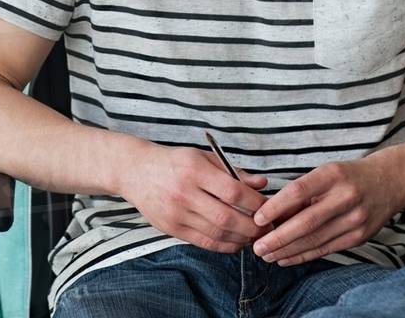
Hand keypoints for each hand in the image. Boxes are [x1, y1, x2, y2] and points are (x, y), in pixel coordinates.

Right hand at [118, 141, 271, 253]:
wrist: (136, 171)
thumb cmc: (174, 162)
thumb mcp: (203, 157)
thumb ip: (233, 171)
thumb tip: (262, 184)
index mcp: (194, 170)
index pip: (233, 192)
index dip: (255, 203)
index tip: (268, 208)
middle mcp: (184, 193)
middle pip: (226, 218)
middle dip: (252, 227)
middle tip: (267, 229)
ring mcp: (176, 213)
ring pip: (216, 234)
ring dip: (240, 239)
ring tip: (254, 236)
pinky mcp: (171, 228)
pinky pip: (203, 242)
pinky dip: (223, 246)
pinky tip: (235, 242)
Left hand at [250, 157, 404, 265]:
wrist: (390, 181)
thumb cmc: (348, 176)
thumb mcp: (326, 172)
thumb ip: (302, 192)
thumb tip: (270, 215)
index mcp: (332, 175)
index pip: (298, 192)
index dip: (276, 207)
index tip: (257, 218)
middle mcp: (346, 197)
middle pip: (306, 222)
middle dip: (278, 237)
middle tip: (257, 246)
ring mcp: (356, 219)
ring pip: (315, 239)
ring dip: (287, 250)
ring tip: (266, 255)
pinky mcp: (360, 236)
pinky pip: (327, 249)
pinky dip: (304, 256)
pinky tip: (286, 258)